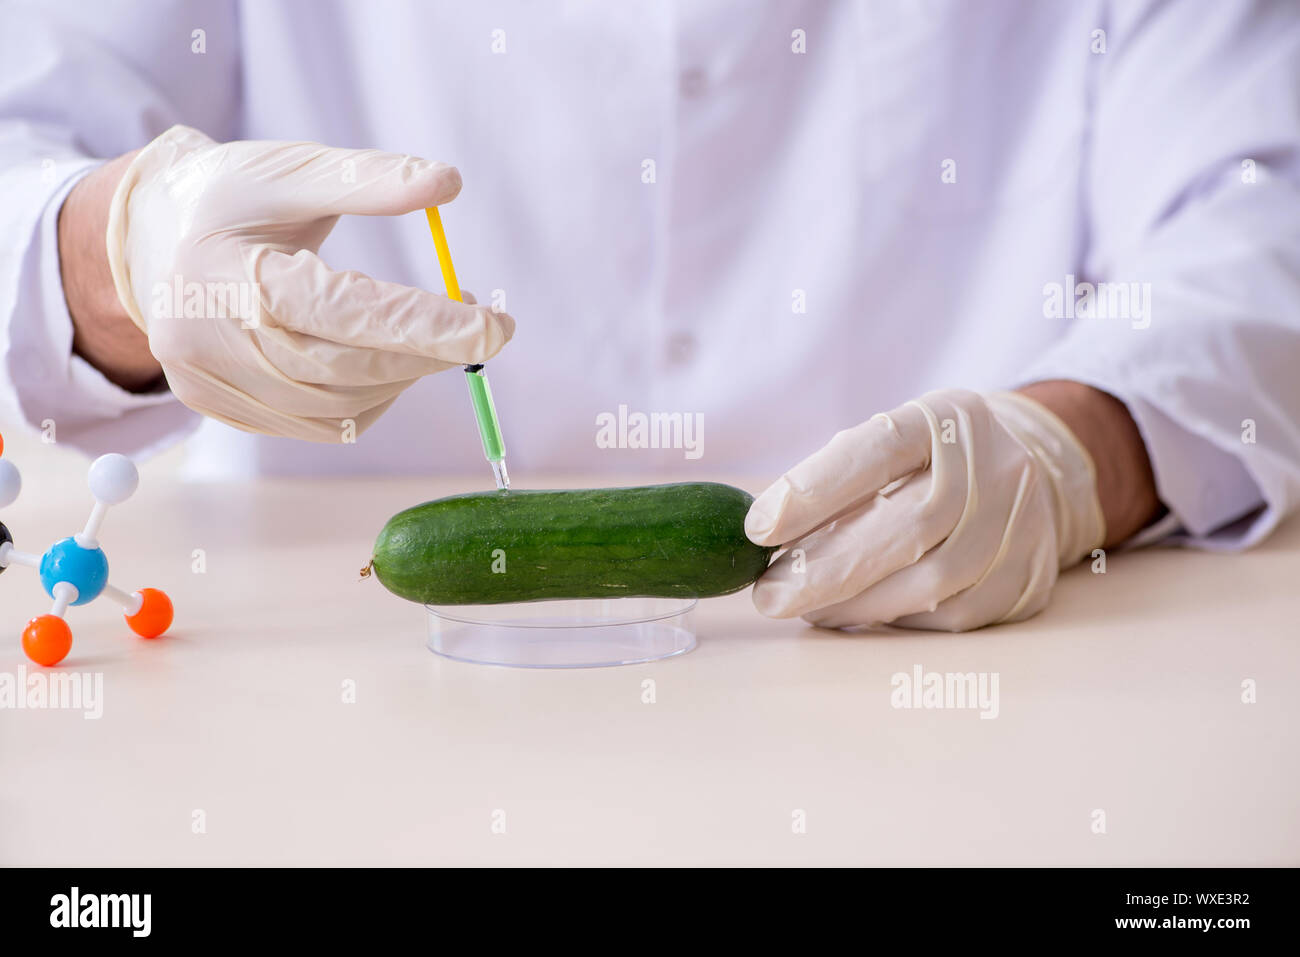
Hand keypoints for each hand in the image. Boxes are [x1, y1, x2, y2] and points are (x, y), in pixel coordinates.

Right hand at [101, 125, 513, 439]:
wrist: (149, 247)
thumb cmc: (228, 201)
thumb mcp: (289, 171)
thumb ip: (366, 178)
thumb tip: (447, 182)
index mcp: (226, 275)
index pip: (342, 311)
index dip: (423, 324)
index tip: (494, 328)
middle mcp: (211, 343)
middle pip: (344, 369)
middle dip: (427, 352)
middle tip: (482, 326)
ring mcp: (214, 386)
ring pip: (339, 407)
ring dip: (404, 376)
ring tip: (431, 333)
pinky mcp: (226, 411)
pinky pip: (322, 424)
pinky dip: (371, 398)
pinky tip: (383, 361)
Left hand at [745, 389, 1107, 630]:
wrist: (1025, 474)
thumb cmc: (929, 461)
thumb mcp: (892, 440)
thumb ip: (836, 476)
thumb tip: (766, 533)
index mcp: (947, 419)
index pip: (879, 449)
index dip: (816, 490)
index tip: (760, 528)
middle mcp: (994, 467)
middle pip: (908, 527)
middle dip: (827, 570)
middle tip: (770, 596)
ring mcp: (1019, 525)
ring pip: (930, 582)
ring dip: (855, 604)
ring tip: (805, 609)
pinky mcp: (1026, 579)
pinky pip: (951, 615)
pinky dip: (894, 620)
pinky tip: (856, 615)